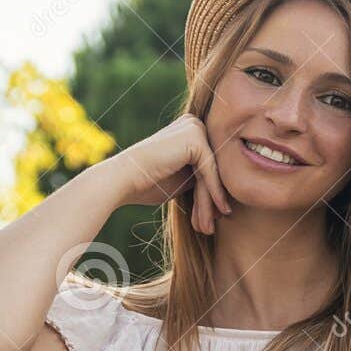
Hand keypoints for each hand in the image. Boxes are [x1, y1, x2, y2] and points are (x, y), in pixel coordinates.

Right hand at [102, 114, 232, 234]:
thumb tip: (227, 194)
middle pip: (211, 170)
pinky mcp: (195, 136)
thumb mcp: (182, 179)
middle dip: (210, 201)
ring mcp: (195, 127)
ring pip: (211, 173)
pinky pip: (209, 170)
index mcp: (190, 129)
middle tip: (210, 227)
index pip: (208, 167)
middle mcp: (194, 123)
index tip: (211, 220)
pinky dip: (213, 193)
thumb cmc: (148, 182)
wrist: (123, 178)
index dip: (209, 195)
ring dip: (210, 202)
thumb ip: (202, 178)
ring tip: (209, 227)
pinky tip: (219, 211)